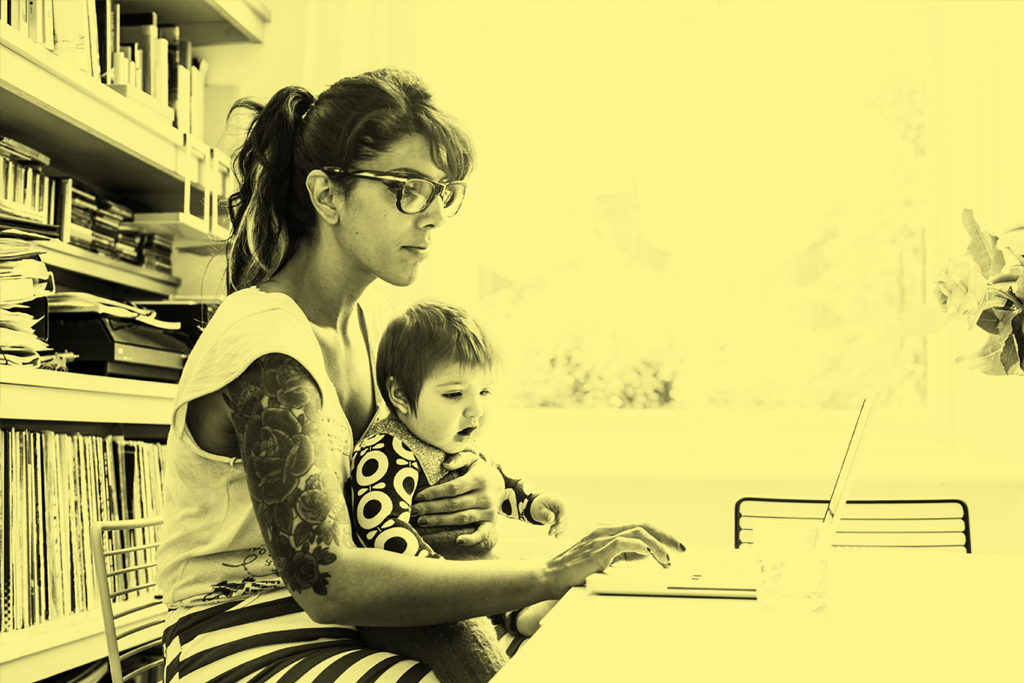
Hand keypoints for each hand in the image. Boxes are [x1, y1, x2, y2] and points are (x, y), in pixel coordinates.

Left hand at [411, 451, 504, 545]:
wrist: (500, 483)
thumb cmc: (478, 471)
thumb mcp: (471, 459)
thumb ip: (458, 459)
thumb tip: (444, 464)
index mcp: (479, 479)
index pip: (453, 488)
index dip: (435, 493)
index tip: (418, 496)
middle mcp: (485, 496)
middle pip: (454, 505)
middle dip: (432, 508)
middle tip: (414, 511)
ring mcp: (489, 511)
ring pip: (462, 518)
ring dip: (441, 522)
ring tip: (422, 521)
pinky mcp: (491, 523)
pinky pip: (482, 533)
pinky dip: (471, 539)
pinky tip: (458, 541)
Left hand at [531, 493, 568, 537]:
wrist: (537, 506)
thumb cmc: (537, 506)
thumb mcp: (538, 509)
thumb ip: (545, 513)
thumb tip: (551, 519)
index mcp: (555, 500)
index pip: (562, 506)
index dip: (563, 513)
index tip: (559, 520)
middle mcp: (561, 506)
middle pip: (565, 516)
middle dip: (559, 525)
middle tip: (550, 531)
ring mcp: (562, 512)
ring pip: (566, 522)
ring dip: (559, 529)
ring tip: (550, 533)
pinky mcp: (561, 518)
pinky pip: (564, 525)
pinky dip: (561, 531)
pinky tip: (557, 537)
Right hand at [543, 523, 685, 597]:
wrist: (548, 577)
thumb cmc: (572, 572)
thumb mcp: (604, 561)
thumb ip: (623, 555)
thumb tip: (647, 552)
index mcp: (606, 531)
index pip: (639, 526)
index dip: (660, 534)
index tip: (675, 546)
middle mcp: (604, 530)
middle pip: (643, 524)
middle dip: (666, 535)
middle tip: (681, 548)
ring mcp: (601, 537)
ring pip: (638, 531)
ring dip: (658, 543)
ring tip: (669, 557)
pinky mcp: (598, 549)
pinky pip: (626, 542)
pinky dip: (644, 547)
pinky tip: (653, 556)